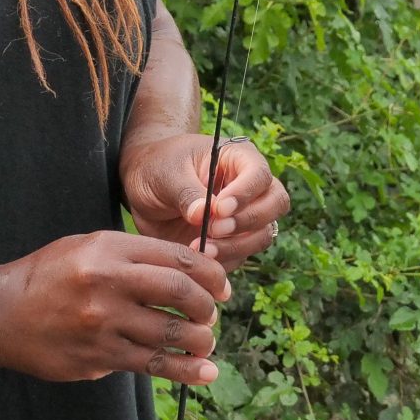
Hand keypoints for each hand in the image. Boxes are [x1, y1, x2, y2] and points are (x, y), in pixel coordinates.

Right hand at [0, 231, 230, 385]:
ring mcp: (102, 322)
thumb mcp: (87, 248)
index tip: (222, 287)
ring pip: (171, 332)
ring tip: (205, 342)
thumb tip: (192, 271)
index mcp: (108, 249)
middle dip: (207, 305)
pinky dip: (185, 370)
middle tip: (211, 314)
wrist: (0, 313)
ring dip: (201, 340)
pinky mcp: (98, 356)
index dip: (211, 274)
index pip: (177, 258)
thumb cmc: (51, 277)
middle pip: (180, 291)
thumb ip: (134, 255)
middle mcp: (106, 283)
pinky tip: (204, 372)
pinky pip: (152, 364)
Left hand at [122, 133, 291, 271]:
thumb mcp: (166, 173)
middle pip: (275, 204)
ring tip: (201, 248)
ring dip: (236, 245)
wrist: (144, 190)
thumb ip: (187, 192)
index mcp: (238, 158)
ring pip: (262, 235)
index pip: (259, 174)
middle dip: (248, 221)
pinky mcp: (233, 242)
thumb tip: (203, 215)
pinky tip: (199, 258)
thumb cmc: (158, 168)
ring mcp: (245, 217)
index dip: (246, 193)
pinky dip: (224, 261)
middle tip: (213, 229)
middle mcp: (250, 188)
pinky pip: (241, 256)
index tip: (219, 209)